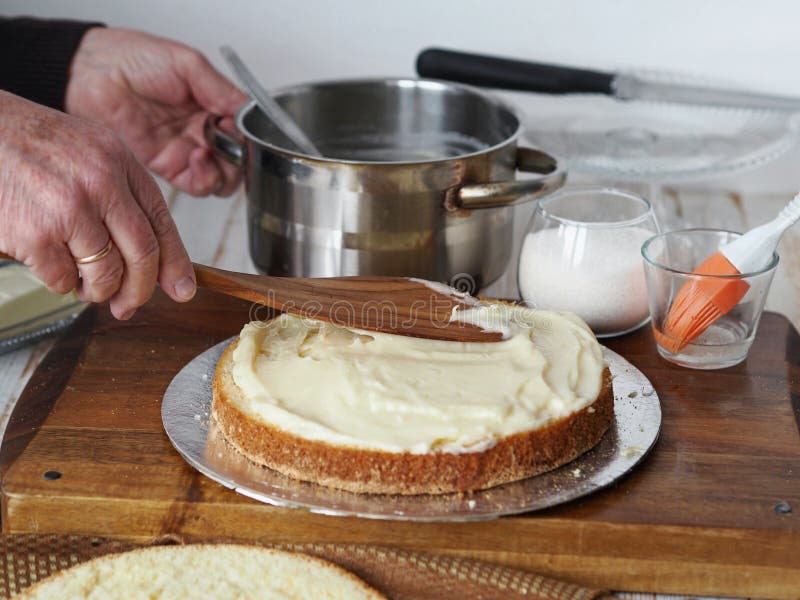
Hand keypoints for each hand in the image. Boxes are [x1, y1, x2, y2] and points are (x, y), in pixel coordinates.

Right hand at [0, 91, 194, 318]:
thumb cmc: (27, 144)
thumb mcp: (88, 152)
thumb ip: (121, 193)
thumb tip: (151, 255)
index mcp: (120, 162)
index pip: (162, 223)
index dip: (176, 263)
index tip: (182, 289)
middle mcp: (102, 184)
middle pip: (144, 254)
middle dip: (141, 290)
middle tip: (128, 305)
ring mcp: (70, 209)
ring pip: (106, 274)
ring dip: (97, 290)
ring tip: (84, 285)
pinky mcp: (36, 234)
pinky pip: (63, 279)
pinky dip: (60, 283)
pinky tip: (51, 267)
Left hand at [65, 28, 245, 196]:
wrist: (90, 74)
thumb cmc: (133, 59)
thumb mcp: (187, 64)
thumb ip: (220, 89)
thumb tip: (247, 110)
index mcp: (212, 105)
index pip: (245, 131)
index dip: (250, 135)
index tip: (240, 127)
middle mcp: (203, 131)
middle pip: (240, 160)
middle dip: (241, 157)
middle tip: (229, 142)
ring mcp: (187, 151)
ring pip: (224, 178)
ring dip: (226, 170)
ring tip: (209, 150)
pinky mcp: (168, 167)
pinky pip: (199, 185)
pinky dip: (206, 178)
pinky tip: (197, 158)